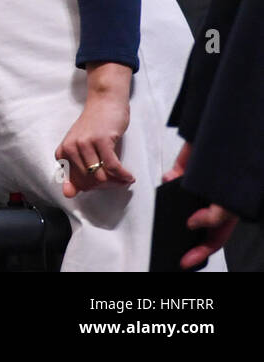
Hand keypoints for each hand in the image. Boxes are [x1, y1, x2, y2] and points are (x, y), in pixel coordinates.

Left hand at [55, 63, 134, 197]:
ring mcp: (85, 144)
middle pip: (89, 182)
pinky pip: (113, 167)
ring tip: (124, 178)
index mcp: (63, 152)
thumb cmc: (95, 126)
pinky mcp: (101, 141)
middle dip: (106, 186)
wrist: (104, 102)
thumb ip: (75, 172)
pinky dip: (123, 175)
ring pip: (101, 177)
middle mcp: (71, 148)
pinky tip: (128, 176)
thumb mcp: (82, 149)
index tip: (103, 184)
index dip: (93, 187)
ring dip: (116, 182)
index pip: (76, 182)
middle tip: (117, 181)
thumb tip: (68, 194)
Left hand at [164, 141, 239, 269]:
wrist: (228, 136)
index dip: (198, 253)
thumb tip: (192, 224)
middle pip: (193, 224)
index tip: (184, 262)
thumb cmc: (237, 170)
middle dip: (180, 233)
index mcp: (224, 214)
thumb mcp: (231, 201)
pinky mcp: (184, 171)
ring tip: (160, 216)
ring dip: (169, 208)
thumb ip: (214, 216)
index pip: (212, 240)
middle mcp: (209, 203)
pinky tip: (167, 181)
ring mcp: (195, 188)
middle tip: (166, 244)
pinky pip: (171, 180)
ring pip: (179, 204)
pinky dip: (167, 181)